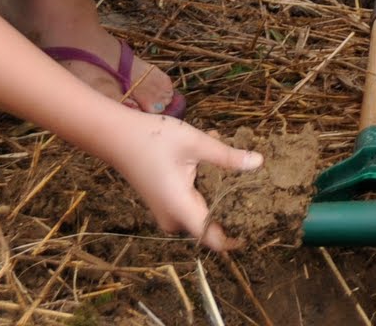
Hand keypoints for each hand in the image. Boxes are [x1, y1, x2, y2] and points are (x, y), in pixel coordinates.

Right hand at [106, 111, 263, 251]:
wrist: (117, 136)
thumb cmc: (154, 138)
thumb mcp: (195, 143)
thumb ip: (226, 157)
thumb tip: (258, 163)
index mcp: (180, 208)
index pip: (214, 239)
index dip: (237, 237)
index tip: (258, 222)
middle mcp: (173, 219)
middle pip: (213, 221)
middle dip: (232, 198)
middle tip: (251, 175)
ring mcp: (168, 213)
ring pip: (204, 207)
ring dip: (217, 183)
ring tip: (223, 151)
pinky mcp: (166, 203)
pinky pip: (193, 200)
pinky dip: (204, 181)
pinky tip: (205, 152)